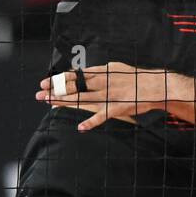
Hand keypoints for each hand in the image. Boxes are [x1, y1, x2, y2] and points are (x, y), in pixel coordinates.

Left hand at [36, 62, 165, 129]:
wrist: (155, 85)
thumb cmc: (136, 78)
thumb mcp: (116, 69)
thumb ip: (100, 71)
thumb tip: (87, 71)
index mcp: (102, 72)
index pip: (76, 75)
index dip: (58, 79)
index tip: (45, 82)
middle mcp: (103, 82)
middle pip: (75, 86)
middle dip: (55, 90)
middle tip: (39, 93)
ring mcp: (109, 95)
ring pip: (83, 99)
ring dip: (65, 101)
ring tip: (50, 103)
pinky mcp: (117, 107)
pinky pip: (102, 116)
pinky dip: (91, 122)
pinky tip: (80, 127)